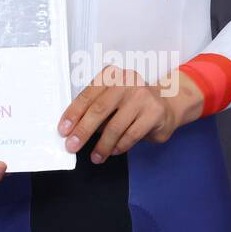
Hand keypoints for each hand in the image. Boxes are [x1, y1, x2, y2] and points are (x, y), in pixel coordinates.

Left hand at [57, 67, 203, 163]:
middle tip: (72, 146)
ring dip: (103, 145)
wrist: (167, 103)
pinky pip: (131, 135)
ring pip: (115, 126)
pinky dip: (120, 146)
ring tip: (96, 156)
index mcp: (110, 75)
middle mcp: (126, 81)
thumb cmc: (130, 102)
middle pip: (99, 110)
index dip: (73, 114)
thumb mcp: (111, 97)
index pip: (87, 96)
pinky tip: (114, 151)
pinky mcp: (154, 113)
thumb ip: (95, 107)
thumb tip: (73, 130)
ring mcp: (142, 96)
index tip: (63, 130)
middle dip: (83, 131)